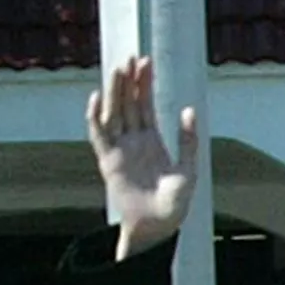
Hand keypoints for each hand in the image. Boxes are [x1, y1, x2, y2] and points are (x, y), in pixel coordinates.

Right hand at [85, 53, 197, 255]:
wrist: (158, 228)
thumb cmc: (175, 205)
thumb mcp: (189, 170)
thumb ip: (188, 141)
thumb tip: (188, 110)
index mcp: (152, 141)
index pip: (145, 105)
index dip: (144, 84)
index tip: (145, 62)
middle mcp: (133, 141)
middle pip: (129, 104)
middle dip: (129, 81)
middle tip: (130, 56)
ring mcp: (119, 150)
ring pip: (114, 114)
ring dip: (115, 92)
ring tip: (117, 69)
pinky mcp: (108, 162)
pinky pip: (99, 135)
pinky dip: (96, 117)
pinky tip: (97, 97)